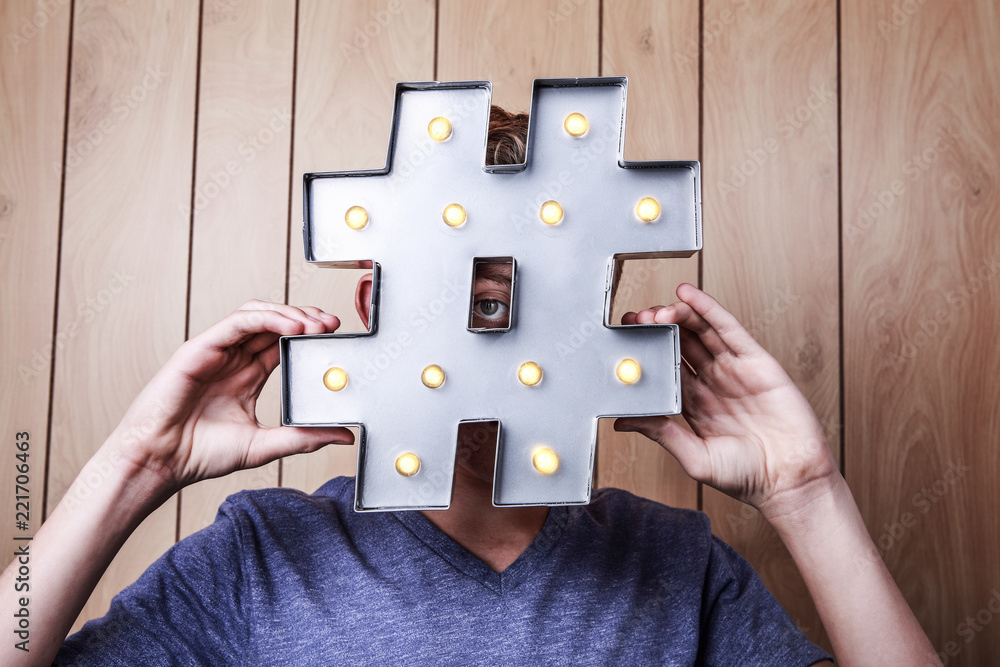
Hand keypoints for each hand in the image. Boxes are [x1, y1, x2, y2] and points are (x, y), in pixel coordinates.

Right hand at [106, 301, 352, 495]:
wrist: (160, 463)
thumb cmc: (200, 455)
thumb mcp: (265, 445)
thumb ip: (304, 438)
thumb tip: (345, 436)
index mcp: (248, 376)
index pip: (284, 343)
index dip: (311, 335)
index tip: (337, 336)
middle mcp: (233, 359)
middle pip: (274, 324)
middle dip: (306, 318)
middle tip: (332, 323)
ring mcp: (216, 351)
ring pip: (257, 315)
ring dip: (288, 313)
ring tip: (315, 323)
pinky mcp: (200, 348)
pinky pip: (237, 322)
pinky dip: (266, 318)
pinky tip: (291, 326)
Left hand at [615, 284, 836, 519]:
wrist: (789, 481)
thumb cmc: (745, 476)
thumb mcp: (694, 457)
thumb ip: (661, 433)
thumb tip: (622, 421)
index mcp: (694, 403)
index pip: (664, 366)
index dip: (646, 350)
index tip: (624, 338)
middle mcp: (712, 382)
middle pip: (680, 343)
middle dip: (657, 328)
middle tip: (637, 319)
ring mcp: (733, 369)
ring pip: (702, 332)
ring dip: (679, 315)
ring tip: (658, 309)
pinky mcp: (756, 362)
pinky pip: (729, 329)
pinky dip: (709, 309)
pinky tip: (689, 294)